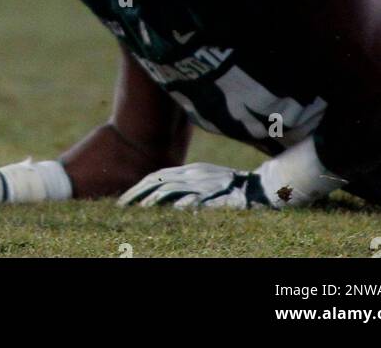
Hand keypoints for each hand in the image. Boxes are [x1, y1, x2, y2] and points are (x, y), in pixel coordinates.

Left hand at [117, 162, 271, 210]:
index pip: (156, 176)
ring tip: (136, 210)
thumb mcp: (204, 178)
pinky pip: (193, 199)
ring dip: (151, 200)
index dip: (138, 187)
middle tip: (121, 207)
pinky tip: (166, 211)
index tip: (124, 200)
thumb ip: (185, 183)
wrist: (259, 186)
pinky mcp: (214, 195)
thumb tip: (164, 195)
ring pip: (170, 189)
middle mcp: (192, 174)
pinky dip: (179, 204)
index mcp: (189, 170)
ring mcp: (202, 184)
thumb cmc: (230, 185)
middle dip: (137, 193)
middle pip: (157, 181)